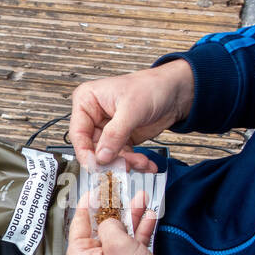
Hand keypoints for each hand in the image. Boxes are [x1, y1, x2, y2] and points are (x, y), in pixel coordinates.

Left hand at [65, 188, 181, 254]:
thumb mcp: (119, 245)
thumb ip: (110, 225)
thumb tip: (109, 219)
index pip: (78, 225)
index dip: (88, 204)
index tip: (95, 189)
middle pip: (99, 229)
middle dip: (114, 209)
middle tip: (121, 190)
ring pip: (118, 236)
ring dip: (131, 217)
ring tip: (141, 197)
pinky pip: (129, 247)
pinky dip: (139, 232)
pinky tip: (150, 216)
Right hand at [69, 60, 193, 171]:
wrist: (177, 91)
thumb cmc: (153, 87)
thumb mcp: (131, 109)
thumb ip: (114, 134)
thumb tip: (101, 157)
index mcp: (87, 102)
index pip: (78, 133)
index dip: (86, 152)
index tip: (97, 165)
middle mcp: (93, 117)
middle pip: (93, 148)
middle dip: (111, 160)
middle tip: (125, 167)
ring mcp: (106, 130)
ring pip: (108, 156)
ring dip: (126, 163)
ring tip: (142, 163)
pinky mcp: (120, 139)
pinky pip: (122, 157)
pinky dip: (134, 163)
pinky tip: (146, 164)